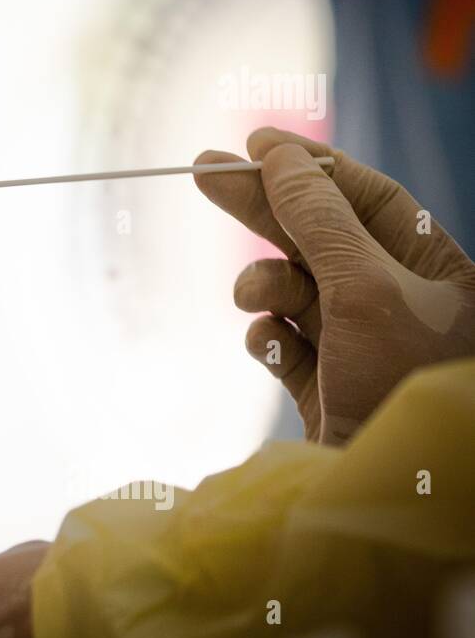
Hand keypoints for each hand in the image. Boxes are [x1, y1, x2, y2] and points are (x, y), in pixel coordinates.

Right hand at [195, 127, 474, 443]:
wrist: (392, 493)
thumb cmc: (402, 381)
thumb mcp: (365, 285)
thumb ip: (318, 217)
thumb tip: (278, 156)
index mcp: (437, 270)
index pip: (367, 198)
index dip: (309, 167)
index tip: (253, 144)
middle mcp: (400, 301)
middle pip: (318, 235)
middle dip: (262, 207)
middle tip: (202, 172)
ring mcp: (359, 345)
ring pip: (292, 289)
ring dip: (265, 286)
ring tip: (256, 299)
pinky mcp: (324, 386)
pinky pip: (281, 341)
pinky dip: (269, 338)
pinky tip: (272, 347)